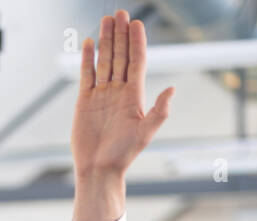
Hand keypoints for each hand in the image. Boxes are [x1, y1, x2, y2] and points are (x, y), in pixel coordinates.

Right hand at [71, 10, 173, 220]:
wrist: (99, 169)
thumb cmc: (124, 154)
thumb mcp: (146, 133)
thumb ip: (160, 111)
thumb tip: (172, 89)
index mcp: (134, 96)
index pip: (136, 62)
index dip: (137, 42)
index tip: (137, 23)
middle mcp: (118, 91)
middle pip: (120, 56)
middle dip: (121, 34)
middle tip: (121, 12)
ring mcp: (101, 94)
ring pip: (105, 61)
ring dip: (107, 40)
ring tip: (107, 20)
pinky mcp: (85, 101)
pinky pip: (87, 75)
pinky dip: (88, 59)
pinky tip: (91, 43)